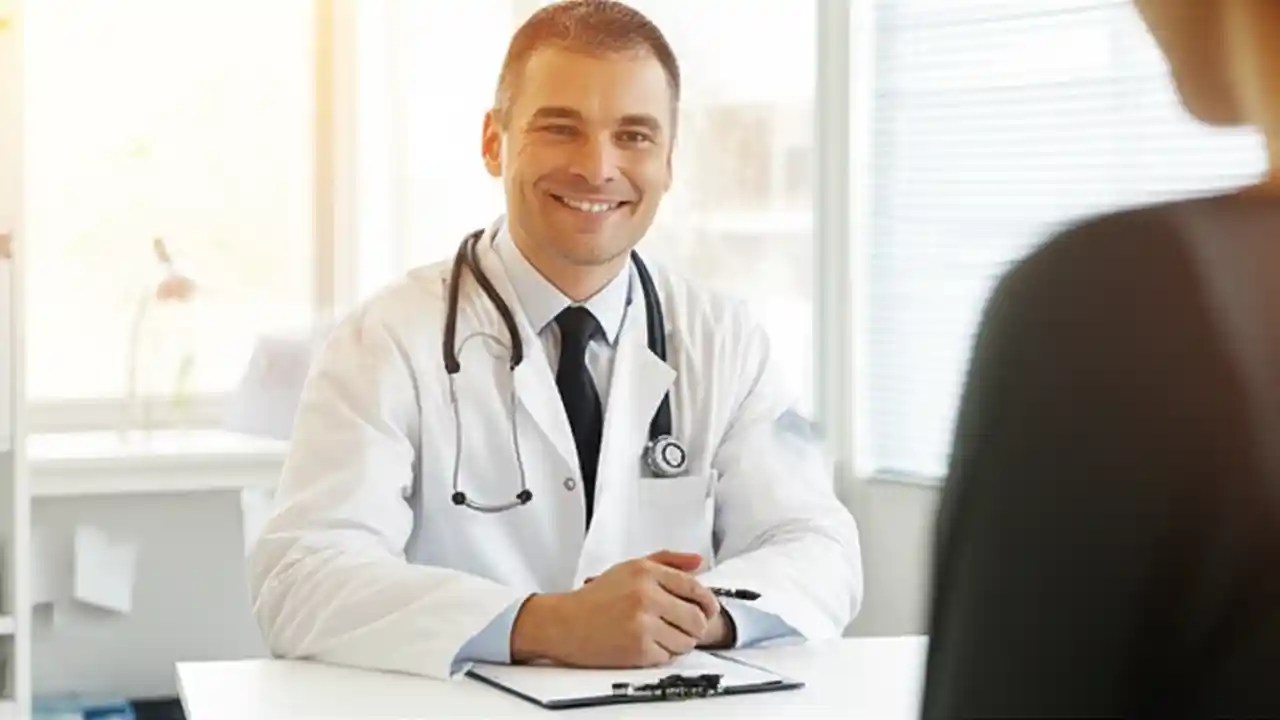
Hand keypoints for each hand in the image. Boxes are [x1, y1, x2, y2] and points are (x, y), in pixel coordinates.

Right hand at [511, 550, 720, 667]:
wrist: (564, 623)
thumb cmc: (597, 597)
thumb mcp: (631, 568)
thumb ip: (668, 561)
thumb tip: (699, 562)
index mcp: (647, 572)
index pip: (695, 589)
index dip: (708, 603)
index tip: (708, 611)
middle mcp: (646, 595)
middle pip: (697, 619)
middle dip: (694, 627)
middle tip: (683, 628)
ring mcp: (642, 623)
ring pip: (686, 641)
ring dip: (678, 643)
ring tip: (660, 636)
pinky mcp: (638, 649)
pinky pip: (668, 657)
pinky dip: (661, 655)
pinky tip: (646, 645)